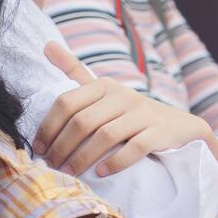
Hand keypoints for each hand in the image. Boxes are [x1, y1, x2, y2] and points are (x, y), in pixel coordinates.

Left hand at [35, 41, 211, 175]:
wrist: (179, 126)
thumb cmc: (131, 112)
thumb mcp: (104, 90)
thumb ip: (75, 70)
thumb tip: (46, 44)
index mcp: (104, 85)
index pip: (66, 103)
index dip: (48, 127)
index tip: (38, 149)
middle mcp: (122, 95)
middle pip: (82, 122)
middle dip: (62, 147)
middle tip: (52, 166)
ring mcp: (143, 113)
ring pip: (105, 136)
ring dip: (83, 158)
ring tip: (70, 173)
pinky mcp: (160, 132)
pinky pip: (135, 147)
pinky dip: (116, 162)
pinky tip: (101, 173)